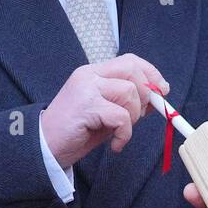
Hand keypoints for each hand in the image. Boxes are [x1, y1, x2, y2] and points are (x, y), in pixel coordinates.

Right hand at [41, 55, 168, 167]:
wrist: (44, 147)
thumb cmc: (76, 132)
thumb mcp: (106, 113)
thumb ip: (127, 102)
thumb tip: (157, 97)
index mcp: (93, 73)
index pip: (129, 60)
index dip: (150, 73)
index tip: (162, 90)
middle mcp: (89, 75)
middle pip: (132, 70)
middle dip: (146, 94)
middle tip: (140, 115)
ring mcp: (86, 89)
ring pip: (130, 92)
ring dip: (133, 117)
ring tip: (120, 132)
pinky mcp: (86, 106)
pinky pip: (121, 116)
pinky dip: (125, 134)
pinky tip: (115, 144)